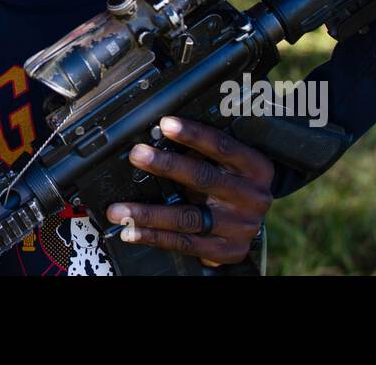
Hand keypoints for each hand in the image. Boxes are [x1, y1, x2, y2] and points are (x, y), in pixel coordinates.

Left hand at [105, 116, 273, 267]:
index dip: (194, 135)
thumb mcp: (232, 164)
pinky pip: (185, 244)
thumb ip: (204, 153)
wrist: (253, 221)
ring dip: (148, 213)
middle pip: (204, 179)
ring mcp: (240, 227)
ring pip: (188, 218)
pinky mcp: (226, 251)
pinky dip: (154, 237)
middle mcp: (252, 197)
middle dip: (166, 165)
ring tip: (119, 209)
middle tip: (137, 155)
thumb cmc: (234, 181)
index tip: (165, 124)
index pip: (223, 147)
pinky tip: (131, 232)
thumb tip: (158, 137)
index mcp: (256, 168)